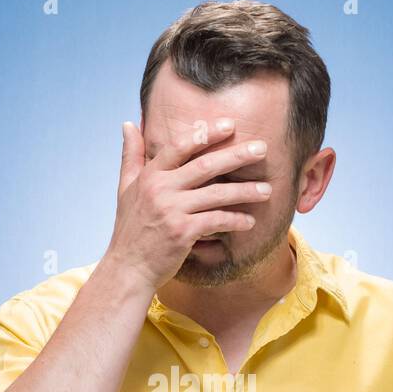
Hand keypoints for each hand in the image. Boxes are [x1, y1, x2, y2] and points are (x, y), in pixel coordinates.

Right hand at [102, 117, 273, 288]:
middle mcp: (161, 189)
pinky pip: (217, 221)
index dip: (207, 134)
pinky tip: (250, 221)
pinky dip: (235, 220)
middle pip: (205, 165)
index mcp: (150, 175)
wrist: (128, 268)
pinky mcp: (183, 232)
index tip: (230, 125)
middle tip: (262, 148)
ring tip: (267, 189)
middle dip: (236, 155)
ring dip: (245, 191)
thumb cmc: (130, 229)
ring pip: (217, 194)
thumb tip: (128, 123)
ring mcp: (172, 211)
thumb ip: (131, 155)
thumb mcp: (125, 188)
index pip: (181, 146)